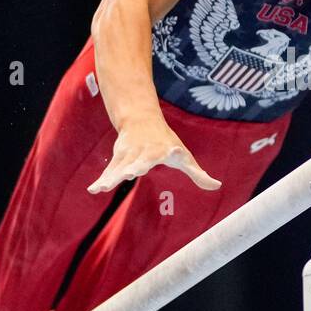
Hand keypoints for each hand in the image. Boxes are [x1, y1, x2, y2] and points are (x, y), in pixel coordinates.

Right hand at [87, 117, 221, 192]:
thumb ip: (197, 173)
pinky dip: (102, 180)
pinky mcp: (117, 158)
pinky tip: (94, 189)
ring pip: (120, 167)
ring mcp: (129, 154)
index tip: (175, 150)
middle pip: (140, 160)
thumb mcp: (183, 156)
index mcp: (163, 150)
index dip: (173, 151)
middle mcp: (145, 151)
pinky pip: (109, 171)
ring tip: (104, 188)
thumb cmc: (165, 142)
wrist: (141, 120)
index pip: (170, 151)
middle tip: (131, 172)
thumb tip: (217, 186)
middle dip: (135, 166)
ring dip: (112, 177)